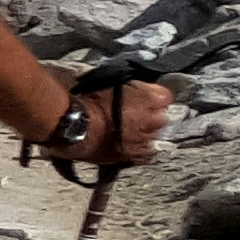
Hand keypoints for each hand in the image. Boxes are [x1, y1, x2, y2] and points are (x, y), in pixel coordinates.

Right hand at [48, 71, 170, 172]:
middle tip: (133, 114)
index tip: (142, 95)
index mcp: (151, 98)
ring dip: (144, 132)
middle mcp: (153, 119)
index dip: (151, 95)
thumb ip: (128, 87)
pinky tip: (130, 145)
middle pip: (161, 117)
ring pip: (154, 135)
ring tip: (127, 130)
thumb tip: (131, 87)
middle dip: (151, 115)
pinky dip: (140, 150)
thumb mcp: (110, 84)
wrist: (74, 126)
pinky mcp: (133, 155)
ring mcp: (144, 138)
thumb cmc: (88, 104)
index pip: (165, 96)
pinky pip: (146, 154)